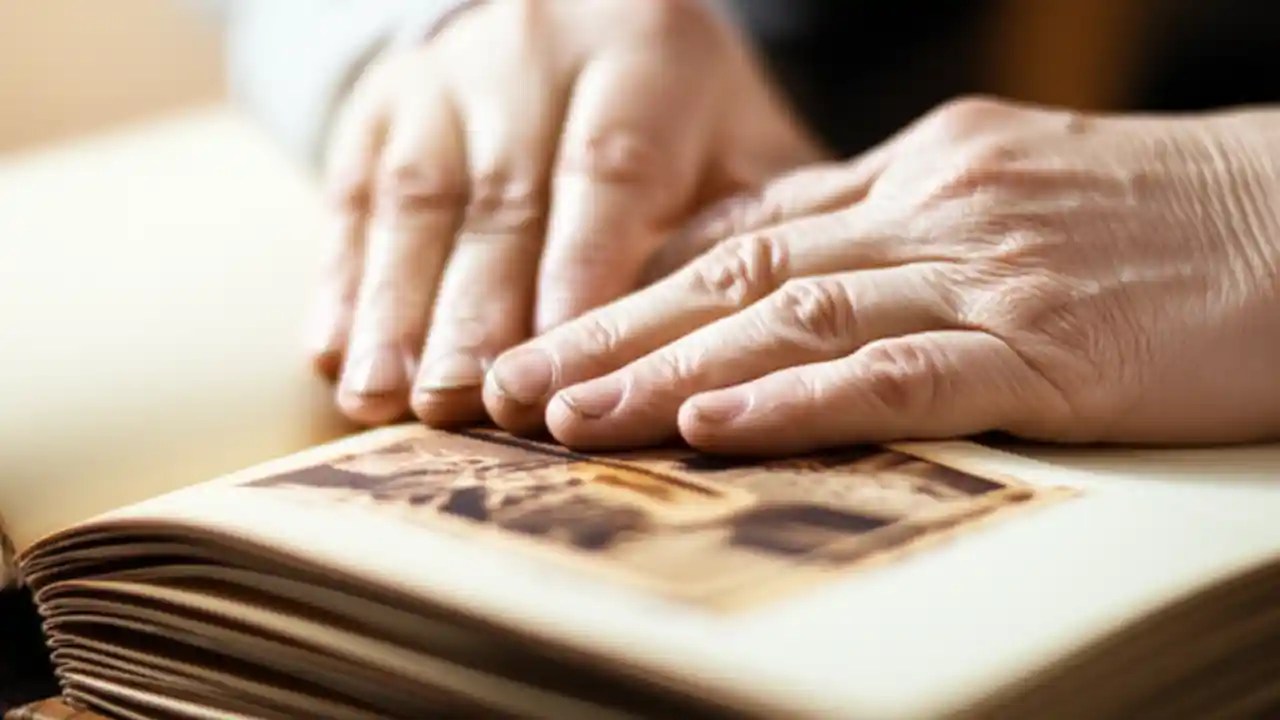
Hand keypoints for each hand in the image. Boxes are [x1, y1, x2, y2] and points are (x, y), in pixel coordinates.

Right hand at [308, 0, 821, 426]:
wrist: (577, 27)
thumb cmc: (679, 120)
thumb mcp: (739, 148)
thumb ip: (758, 230)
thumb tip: (761, 353)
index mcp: (644, 52)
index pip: (611, 168)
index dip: (577, 272)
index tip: (555, 371)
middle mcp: (537, 46)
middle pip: (503, 192)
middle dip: (473, 309)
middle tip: (453, 406)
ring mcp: (449, 73)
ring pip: (418, 195)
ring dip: (393, 304)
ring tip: (378, 399)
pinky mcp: (383, 102)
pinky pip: (352, 189)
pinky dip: (341, 275)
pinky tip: (332, 352)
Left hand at [482, 97, 1279, 453]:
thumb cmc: (1162, 222)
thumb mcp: (1002, 200)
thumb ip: (886, 236)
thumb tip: (773, 278)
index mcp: (913, 177)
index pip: (741, 234)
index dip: (631, 288)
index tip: (544, 333)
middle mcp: (926, 210)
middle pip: (735, 274)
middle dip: (610, 332)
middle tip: (505, 381)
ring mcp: (982, 271)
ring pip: (791, 319)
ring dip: (667, 371)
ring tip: (565, 414)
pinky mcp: (1047, 342)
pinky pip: (903, 374)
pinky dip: (799, 401)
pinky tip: (714, 427)